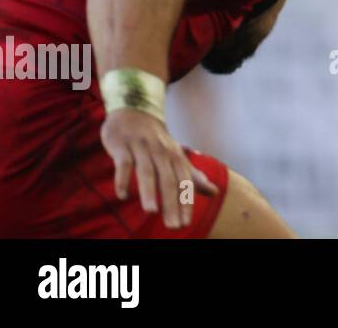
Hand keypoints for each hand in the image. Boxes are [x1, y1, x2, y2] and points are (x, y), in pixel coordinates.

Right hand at [100, 108, 219, 228]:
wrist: (135, 111)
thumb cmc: (157, 142)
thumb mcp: (176, 157)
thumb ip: (192, 176)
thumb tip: (215, 192)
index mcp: (175, 157)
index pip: (184, 183)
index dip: (185, 202)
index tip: (185, 223)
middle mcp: (161, 153)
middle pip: (168, 180)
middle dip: (171, 203)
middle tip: (173, 226)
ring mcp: (142, 148)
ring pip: (147, 172)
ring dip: (149, 191)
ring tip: (152, 212)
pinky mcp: (123, 146)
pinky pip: (124, 164)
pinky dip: (123, 179)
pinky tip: (123, 196)